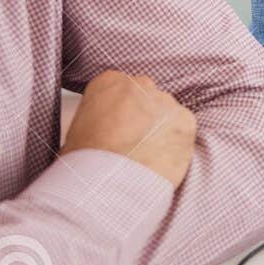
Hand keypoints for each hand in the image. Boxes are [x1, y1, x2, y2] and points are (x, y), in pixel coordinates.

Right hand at [61, 70, 195, 188]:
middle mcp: (141, 84)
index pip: (123, 89)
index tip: (119, 130)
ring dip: (161, 132)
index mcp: (109, 81)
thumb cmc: (85, 162)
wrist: (106, 183)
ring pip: (167, 115)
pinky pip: (184, 132)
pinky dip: (176, 146)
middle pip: (148, 98)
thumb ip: (100, 118)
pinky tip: (160, 161)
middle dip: (145, 119)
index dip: (122, 113)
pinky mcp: (186, 122)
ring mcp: (166, 102)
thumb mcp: (77, 130)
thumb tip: (107, 129)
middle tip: (135, 145)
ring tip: (147, 158)